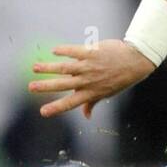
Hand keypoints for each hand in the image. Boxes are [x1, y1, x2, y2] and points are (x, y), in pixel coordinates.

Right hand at [29, 39, 154, 118]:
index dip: (56, 108)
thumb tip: (86, 116)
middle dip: (46, 87)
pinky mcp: (92, 52)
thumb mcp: (108, 93)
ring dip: (49, 67)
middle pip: (64, 84)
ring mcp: (89, 66)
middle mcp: (88, 81)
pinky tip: (54, 51)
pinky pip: (75, 51)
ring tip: (35, 67)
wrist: (135, 61)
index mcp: (91, 93)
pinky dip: (64, 51)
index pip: (71, 103)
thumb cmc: (120, 78)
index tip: (43, 112)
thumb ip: (93, 103)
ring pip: (66, 68)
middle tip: (30, 87)